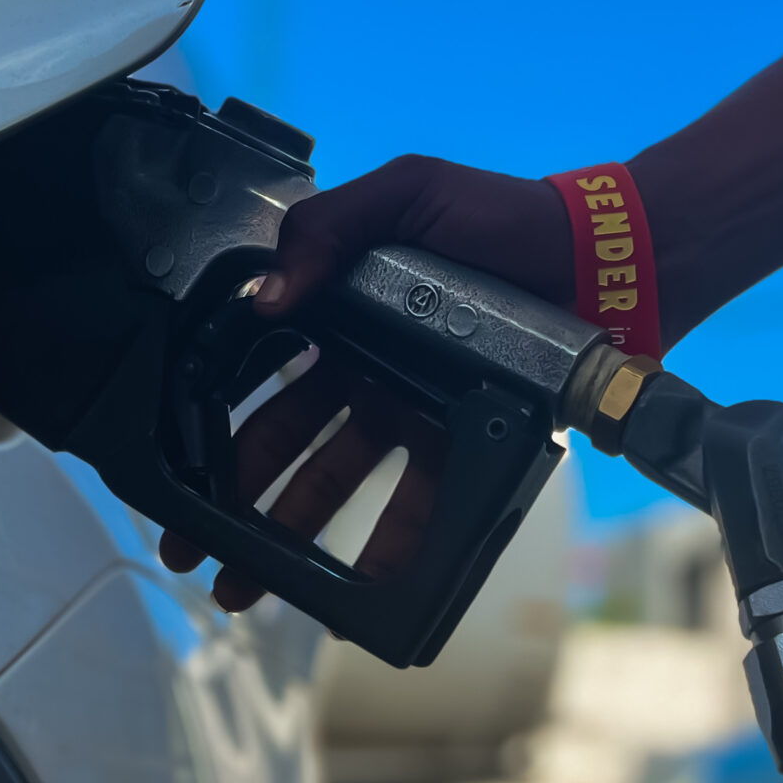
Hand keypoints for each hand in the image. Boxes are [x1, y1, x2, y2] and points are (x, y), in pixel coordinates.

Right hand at [158, 155, 572, 610]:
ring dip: (289, 536)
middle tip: (195, 547)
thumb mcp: (408, 193)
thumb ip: (327, 228)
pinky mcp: (463, 442)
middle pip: (285, 441)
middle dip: (233, 498)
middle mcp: (369, 367)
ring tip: (248, 583)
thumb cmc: (506, 217)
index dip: (216, 415)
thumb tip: (266, 296)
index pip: (262, 370)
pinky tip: (354, 589)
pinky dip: (385, 550)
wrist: (602, 259)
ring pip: (336, 483)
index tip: (181, 460)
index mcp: (342, 311)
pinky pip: (418, 507)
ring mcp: (414, 409)